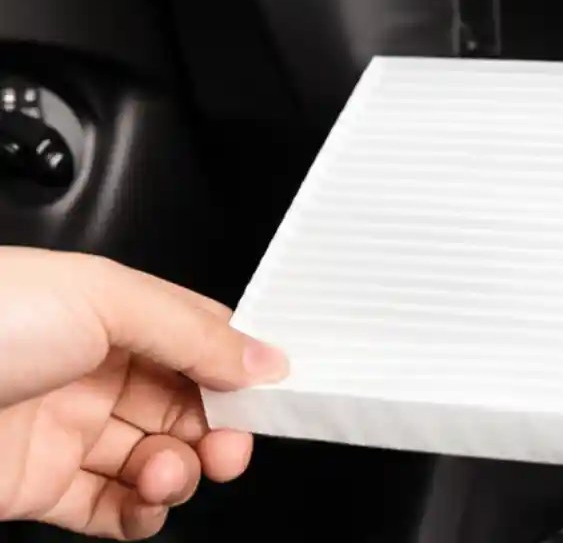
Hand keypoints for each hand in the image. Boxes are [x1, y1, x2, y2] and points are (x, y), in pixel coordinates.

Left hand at [0, 247, 288, 539]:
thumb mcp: (102, 298)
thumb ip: (191, 331)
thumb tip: (263, 357)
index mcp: (110, 312)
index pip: (199, 341)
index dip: (241, 370)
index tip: (273, 395)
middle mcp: (90, 368)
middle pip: (185, 405)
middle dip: (220, 428)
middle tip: (230, 445)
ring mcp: (64, 429)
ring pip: (155, 459)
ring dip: (181, 473)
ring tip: (169, 472)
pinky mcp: (37, 487)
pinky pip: (110, 509)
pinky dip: (141, 514)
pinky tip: (145, 504)